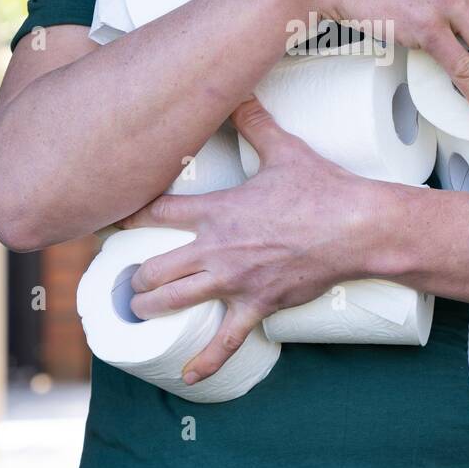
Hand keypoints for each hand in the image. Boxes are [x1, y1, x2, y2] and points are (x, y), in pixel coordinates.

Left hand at [116, 98, 380, 382]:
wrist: (357, 227)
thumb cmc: (322, 189)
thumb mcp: (285, 149)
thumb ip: (255, 122)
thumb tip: (240, 92)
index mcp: (217, 211)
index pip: (155, 213)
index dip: (126, 217)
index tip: (111, 220)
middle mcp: (217, 249)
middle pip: (153, 269)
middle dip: (133, 275)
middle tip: (126, 276)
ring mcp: (235, 282)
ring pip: (174, 303)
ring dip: (150, 309)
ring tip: (140, 309)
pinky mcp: (258, 305)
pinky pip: (225, 340)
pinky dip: (204, 361)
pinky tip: (187, 375)